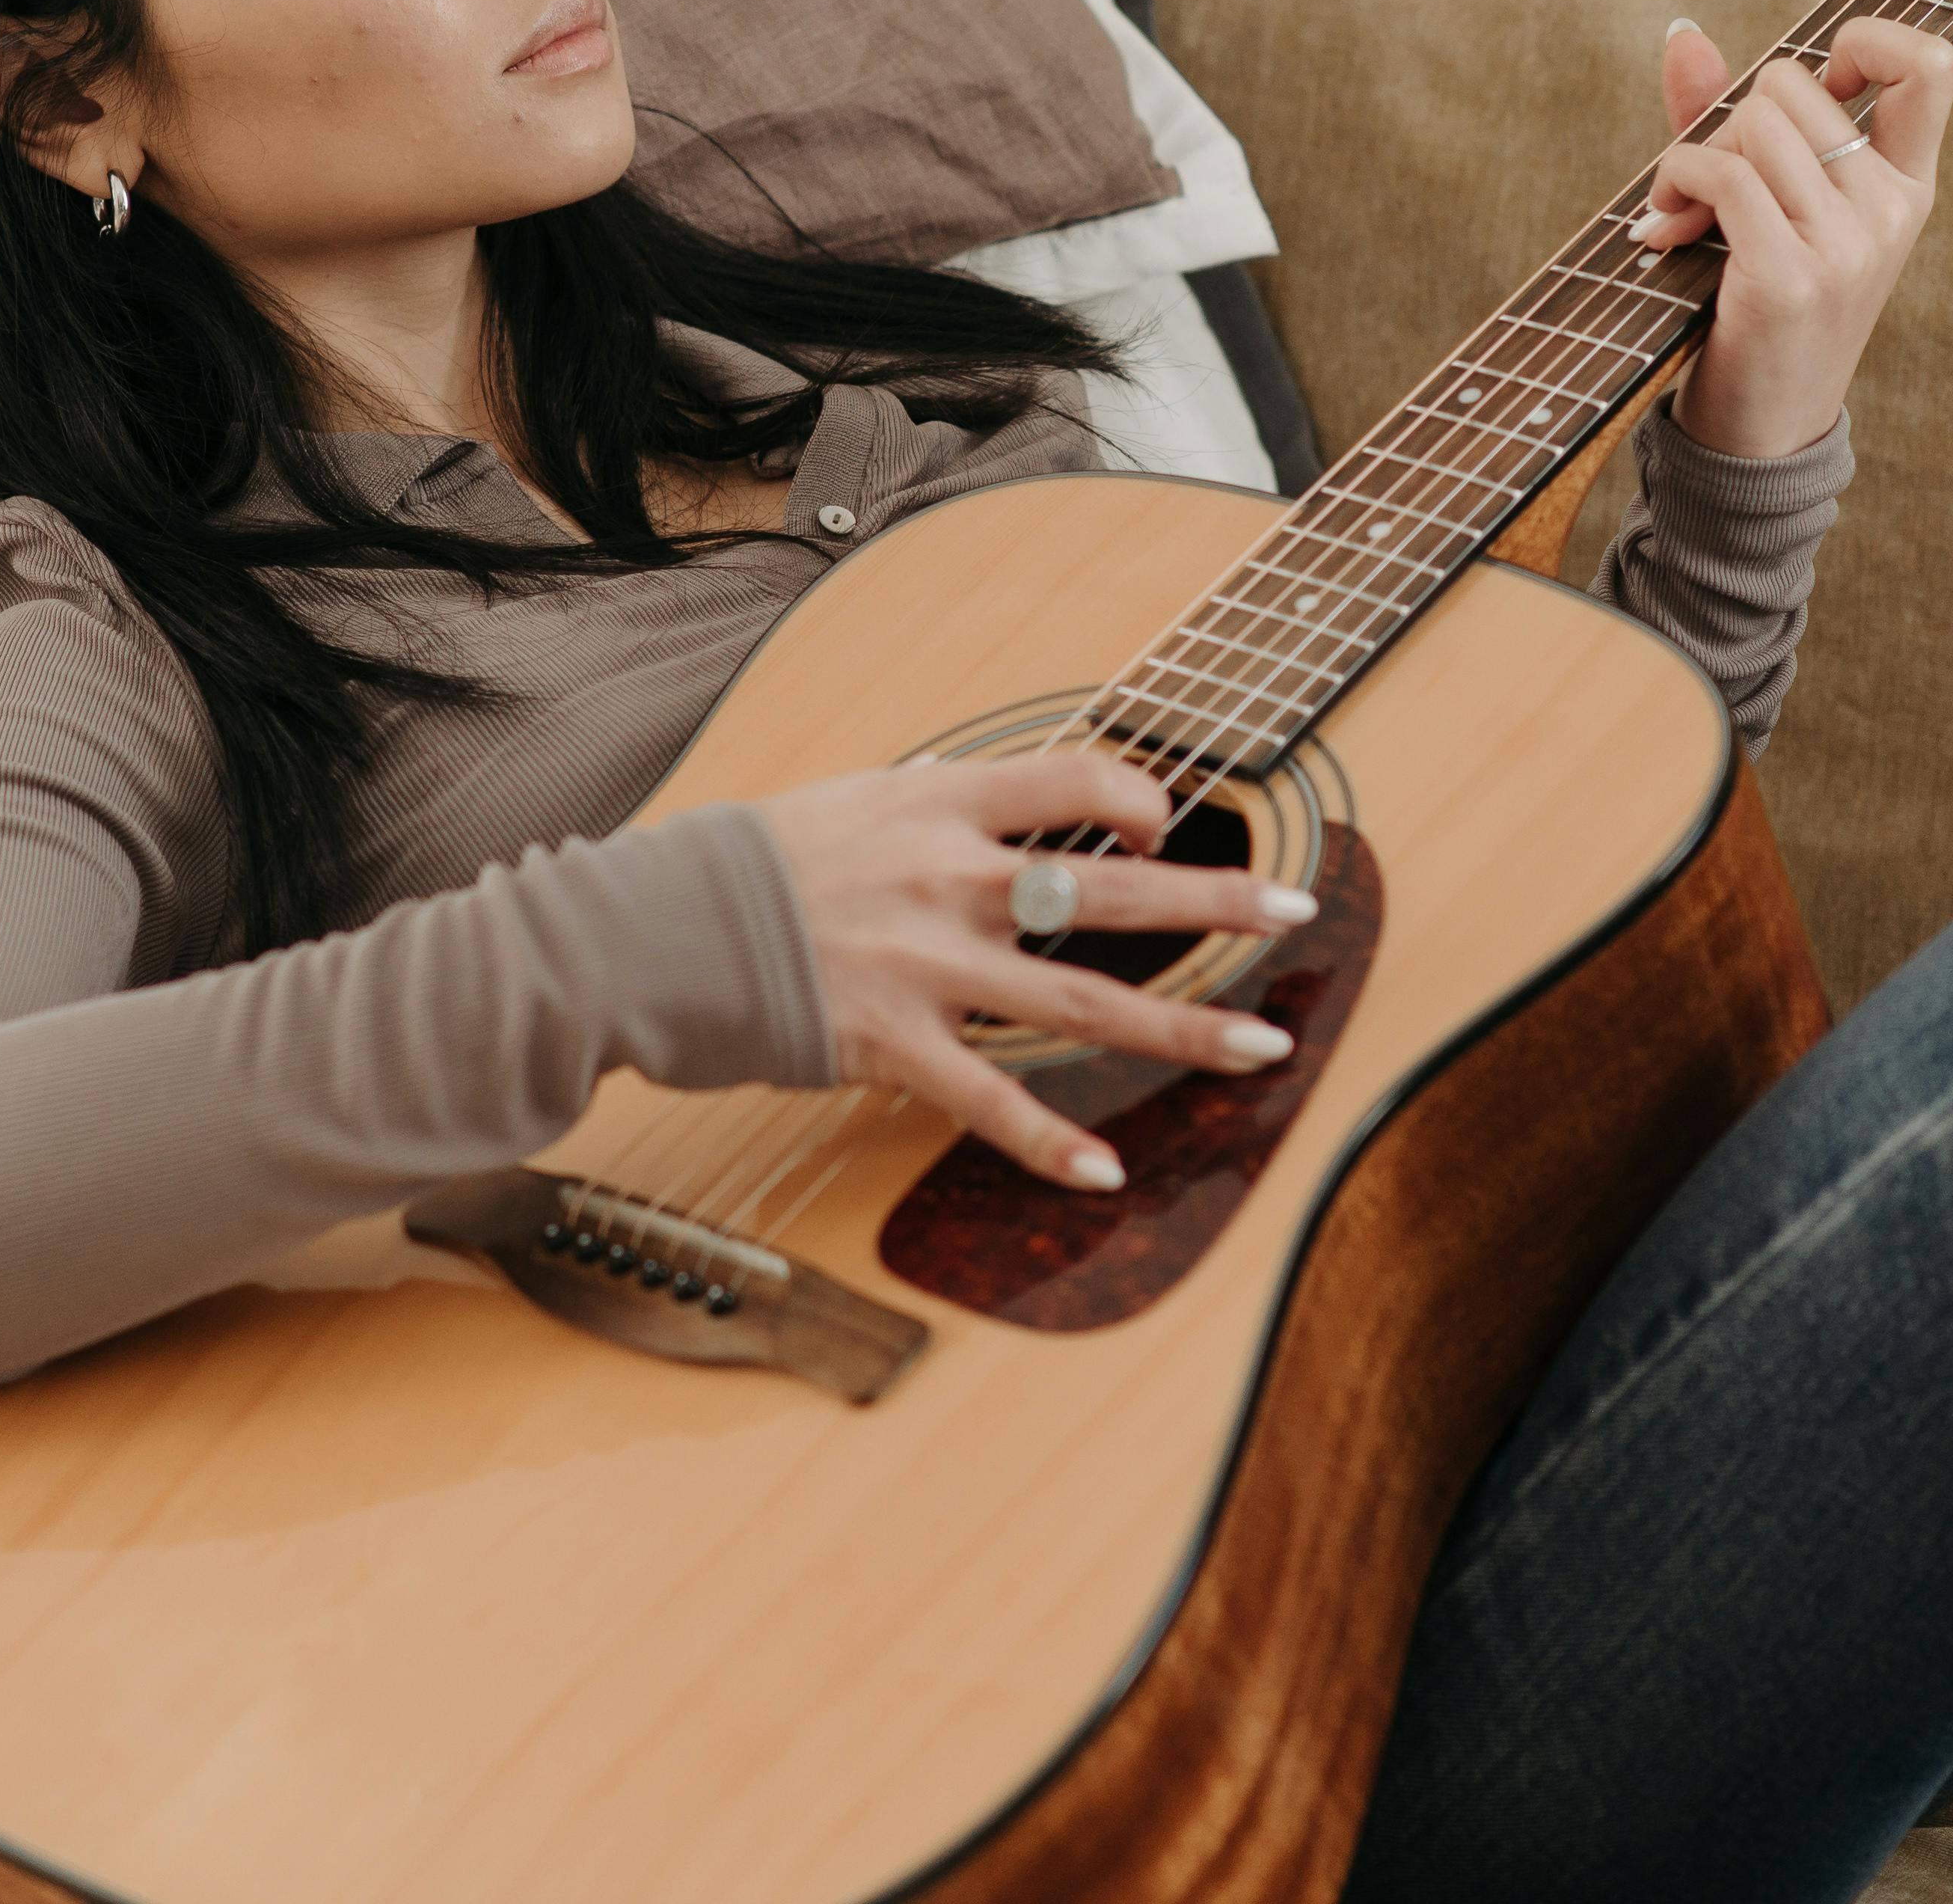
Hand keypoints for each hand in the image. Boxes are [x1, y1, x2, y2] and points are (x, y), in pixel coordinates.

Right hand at [757, 754, 1315, 1192]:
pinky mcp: (894, 1046)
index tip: (1171, 820)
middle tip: (1295, 909)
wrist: (657, 930)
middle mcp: (949, 881)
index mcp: (938, 805)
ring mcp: (929, 968)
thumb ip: (938, 811)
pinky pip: (990, 1103)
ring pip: (1082, 1002)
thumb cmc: (752, 863)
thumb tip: (1000, 808)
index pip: (1070, 779)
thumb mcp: (853, 801)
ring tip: (1262, 1048)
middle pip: (1111, 892)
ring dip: (1183, 1027)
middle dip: (1215, 901)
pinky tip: (1107, 1173)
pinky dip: (1051, 1143)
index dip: (1135, 796)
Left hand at [1631, 15, 1952, 459]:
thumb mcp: (1766, 208)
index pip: (1930, 64)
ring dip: (1692, 157)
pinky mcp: (1791, 278)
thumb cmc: (1756, 310)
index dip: (1864, 42)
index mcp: (1906, 188)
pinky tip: (1660, 229)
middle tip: (1710, 186)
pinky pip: (1722, 173)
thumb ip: (1727, 117)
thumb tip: (1682, 32)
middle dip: (1730, 121)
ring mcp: (1849, 247)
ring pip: (1753, 122)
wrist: (1760, 435)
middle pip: (1792, 85)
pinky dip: (1674, 183)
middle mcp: (1892, 211)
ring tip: (1682, 214)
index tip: (1812, 88)